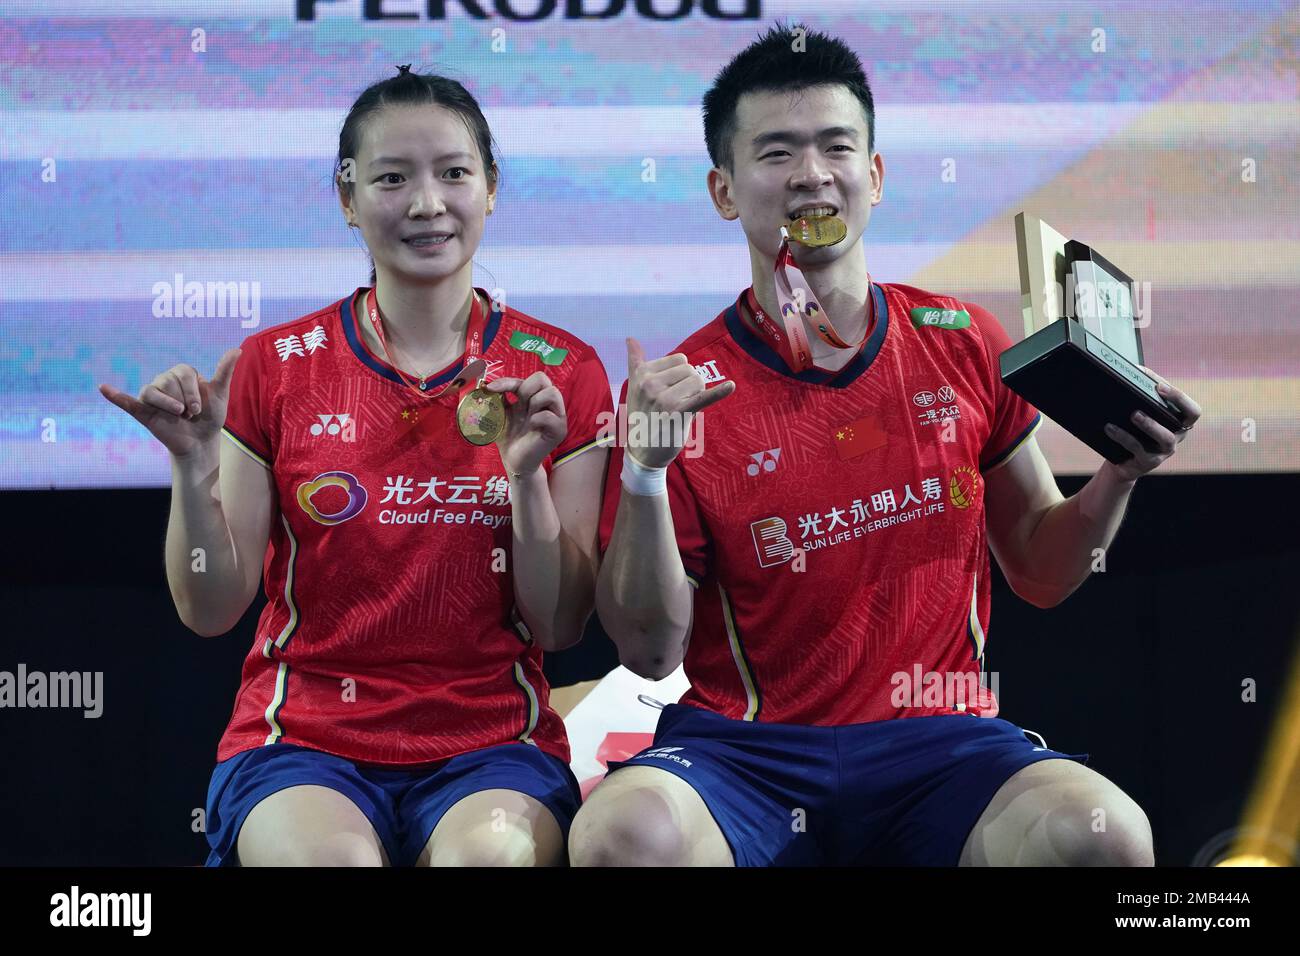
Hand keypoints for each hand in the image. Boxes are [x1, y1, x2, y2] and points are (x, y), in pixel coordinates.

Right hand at [98, 348, 240, 459]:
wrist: (201, 442)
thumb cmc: (211, 416)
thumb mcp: (220, 394)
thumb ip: (225, 371)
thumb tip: (237, 349)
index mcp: (182, 373)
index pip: (184, 373)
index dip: (194, 393)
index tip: (199, 408)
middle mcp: (164, 380)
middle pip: (169, 383)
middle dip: (184, 402)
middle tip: (189, 414)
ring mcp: (152, 395)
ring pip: (153, 393)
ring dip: (168, 406)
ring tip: (178, 416)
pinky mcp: (141, 410)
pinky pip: (125, 401)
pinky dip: (114, 395)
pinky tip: (102, 388)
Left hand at [485, 371, 566, 474]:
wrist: (513, 461)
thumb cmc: (508, 437)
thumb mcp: (500, 413)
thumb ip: (498, 397)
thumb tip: (486, 383)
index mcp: (534, 397)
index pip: (526, 378)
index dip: (508, 380)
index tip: (490, 389)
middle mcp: (547, 404)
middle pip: (543, 378)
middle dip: (525, 389)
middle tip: (517, 404)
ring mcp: (556, 416)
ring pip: (553, 392)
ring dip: (535, 401)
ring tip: (527, 416)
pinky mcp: (558, 431)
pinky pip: (550, 416)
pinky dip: (537, 419)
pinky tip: (530, 427)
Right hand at [624, 337, 734, 468]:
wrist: (643, 452)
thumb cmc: (642, 415)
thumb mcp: (634, 387)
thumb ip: (635, 361)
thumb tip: (629, 338)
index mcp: (641, 374)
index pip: (679, 359)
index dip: (680, 375)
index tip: (668, 390)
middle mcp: (650, 384)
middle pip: (689, 369)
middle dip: (689, 384)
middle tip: (674, 403)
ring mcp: (664, 398)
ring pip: (698, 380)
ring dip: (696, 394)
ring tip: (680, 409)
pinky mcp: (679, 413)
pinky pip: (703, 397)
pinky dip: (719, 392)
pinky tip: (731, 386)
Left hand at [1102, 365, 1200, 482]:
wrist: (1120, 463)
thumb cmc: (1133, 432)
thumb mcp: (1140, 414)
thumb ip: (1142, 396)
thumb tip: (1132, 369)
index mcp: (1178, 423)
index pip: (1192, 409)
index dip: (1180, 396)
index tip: (1160, 386)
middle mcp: (1177, 436)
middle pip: (1188, 420)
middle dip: (1176, 402)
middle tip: (1156, 391)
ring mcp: (1164, 451)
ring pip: (1165, 437)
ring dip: (1150, 423)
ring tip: (1133, 414)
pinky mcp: (1148, 462)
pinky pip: (1137, 448)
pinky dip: (1123, 436)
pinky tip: (1110, 428)